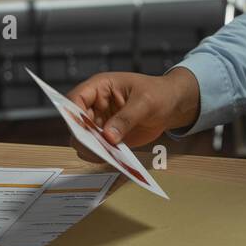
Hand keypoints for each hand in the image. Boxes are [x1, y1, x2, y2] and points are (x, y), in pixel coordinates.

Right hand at [64, 67, 200, 162]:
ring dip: (92, 149)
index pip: (76, 98)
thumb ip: (127, 118)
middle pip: (75, 123)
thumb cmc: (159, 94)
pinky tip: (114, 158)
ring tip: (109, 154)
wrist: (172, 106)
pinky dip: (102, 155)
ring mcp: (100, 122)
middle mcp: (95, 105)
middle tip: (97, 148)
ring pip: (83, 139)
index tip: (81, 129)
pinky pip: (97, 149)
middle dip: (83, 137)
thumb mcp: (145, 102)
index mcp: (100, 87)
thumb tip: (108, 136)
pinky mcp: (107, 137)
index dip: (73, 114)